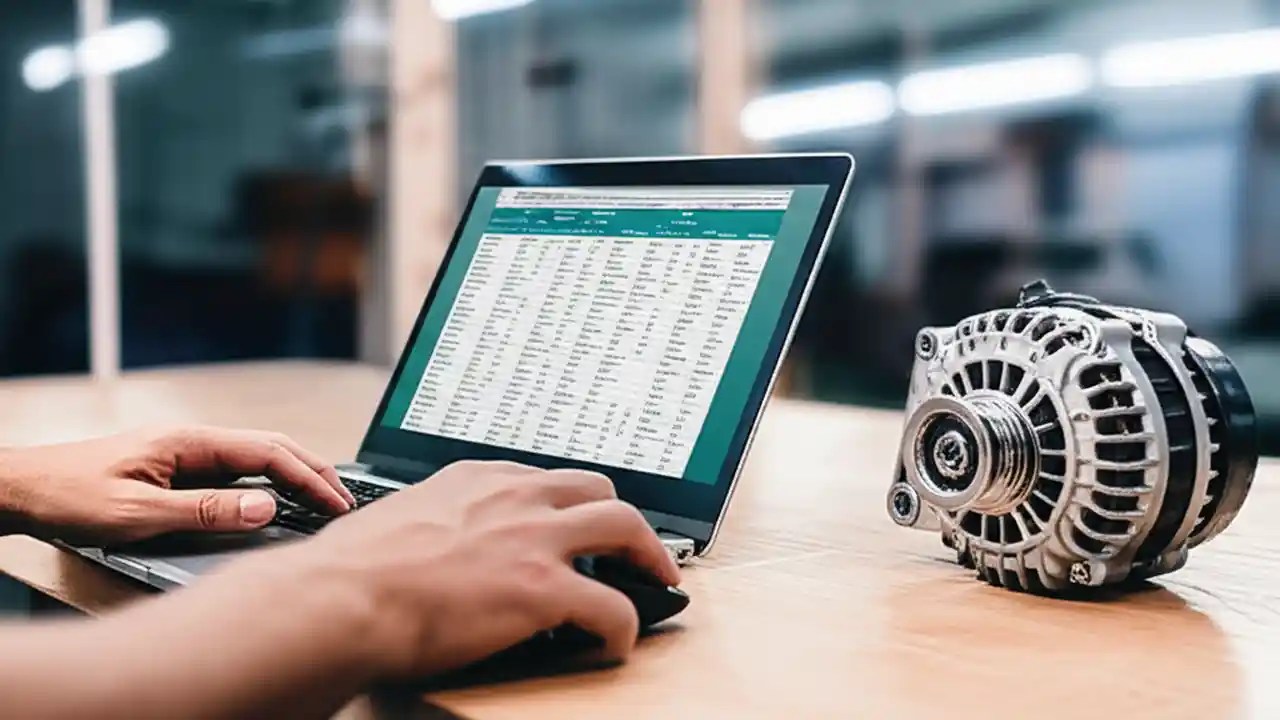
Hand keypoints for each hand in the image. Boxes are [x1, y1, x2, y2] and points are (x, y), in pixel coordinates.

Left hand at [0, 426, 354, 543]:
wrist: (20, 488)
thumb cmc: (67, 495)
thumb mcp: (137, 513)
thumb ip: (204, 511)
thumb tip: (264, 508)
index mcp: (189, 441)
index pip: (267, 452)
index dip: (308, 478)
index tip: (336, 503)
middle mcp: (192, 441)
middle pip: (271, 446)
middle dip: (314, 470)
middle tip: (346, 499)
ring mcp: (185, 453)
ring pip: (256, 457)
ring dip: (294, 475)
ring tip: (323, 498)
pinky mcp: (177, 469)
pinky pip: (236, 471)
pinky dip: (268, 483)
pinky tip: (277, 500)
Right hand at [249, 460, 680, 676]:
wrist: (340, 598)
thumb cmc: (353, 570)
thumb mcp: (403, 518)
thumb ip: (441, 520)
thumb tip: (441, 548)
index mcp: (477, 479)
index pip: (546, 478)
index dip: (570, 503)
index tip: (578, 522)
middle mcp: (514, 496)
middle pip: (599, 488)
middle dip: (622, 518)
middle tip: (634, 546)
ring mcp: (534, 539)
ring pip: (625, 526)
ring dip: (649, 554)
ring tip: (656, 580)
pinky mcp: (545, 588)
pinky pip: (613, 606)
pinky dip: (624, 627)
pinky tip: (614, 644)